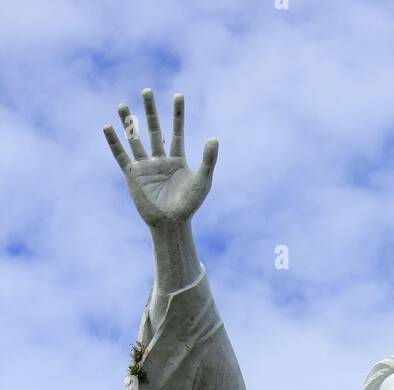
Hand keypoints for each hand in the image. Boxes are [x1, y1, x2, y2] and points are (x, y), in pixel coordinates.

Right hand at [103, 91, 217, 229]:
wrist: (171, 223)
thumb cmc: (189, 205)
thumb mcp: (202, 181)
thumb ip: (208, 160)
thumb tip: (214, 138)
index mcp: (177, 160)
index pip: (177, 132)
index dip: (178, 114)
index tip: (178, 95)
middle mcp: (160, 160)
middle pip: (154, 130)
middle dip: (150, 111)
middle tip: (147, 91)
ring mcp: (145, 167)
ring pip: (135, 139)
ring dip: (128, 123)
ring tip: (122, 105)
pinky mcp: (133, 175)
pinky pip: (121, 155)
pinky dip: (114, 142)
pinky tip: (107, 127)